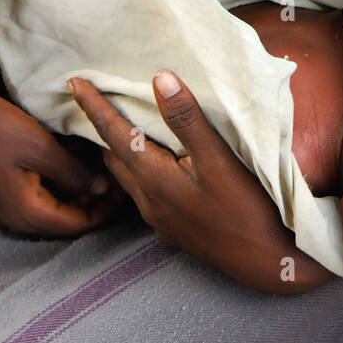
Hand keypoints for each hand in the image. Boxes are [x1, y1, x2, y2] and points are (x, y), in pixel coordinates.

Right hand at [0, 78, 123, 235]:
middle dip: (90, 202)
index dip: (104, 210)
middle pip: (60, 219)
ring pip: (45, 208)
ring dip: (70, 192)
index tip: (126, 191)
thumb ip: (72, 172)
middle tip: (115, 177)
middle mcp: (8, 219)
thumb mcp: (40, 147)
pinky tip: (64, 162)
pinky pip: (28, 197)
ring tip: (95, 168)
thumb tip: (100, 188)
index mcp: (25, 213)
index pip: (76, 225)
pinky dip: (50, 185)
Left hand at [69, 71, 331, 292]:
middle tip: (92, 100)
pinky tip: (153, 164)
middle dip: (100, 128)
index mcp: (154, 180)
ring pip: (127, 177)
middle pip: (114, 158)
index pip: (115, 135)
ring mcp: (161, 219)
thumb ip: (187, 119)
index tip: (73, 83)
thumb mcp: (219, 159)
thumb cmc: (247, 208)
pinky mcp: (175, 230)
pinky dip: (138, 169)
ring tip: (118, 126)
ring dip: (118, 150)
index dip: (94, 107)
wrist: (269, 264)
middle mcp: (149, 202)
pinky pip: (143, 193)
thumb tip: (160, 79)